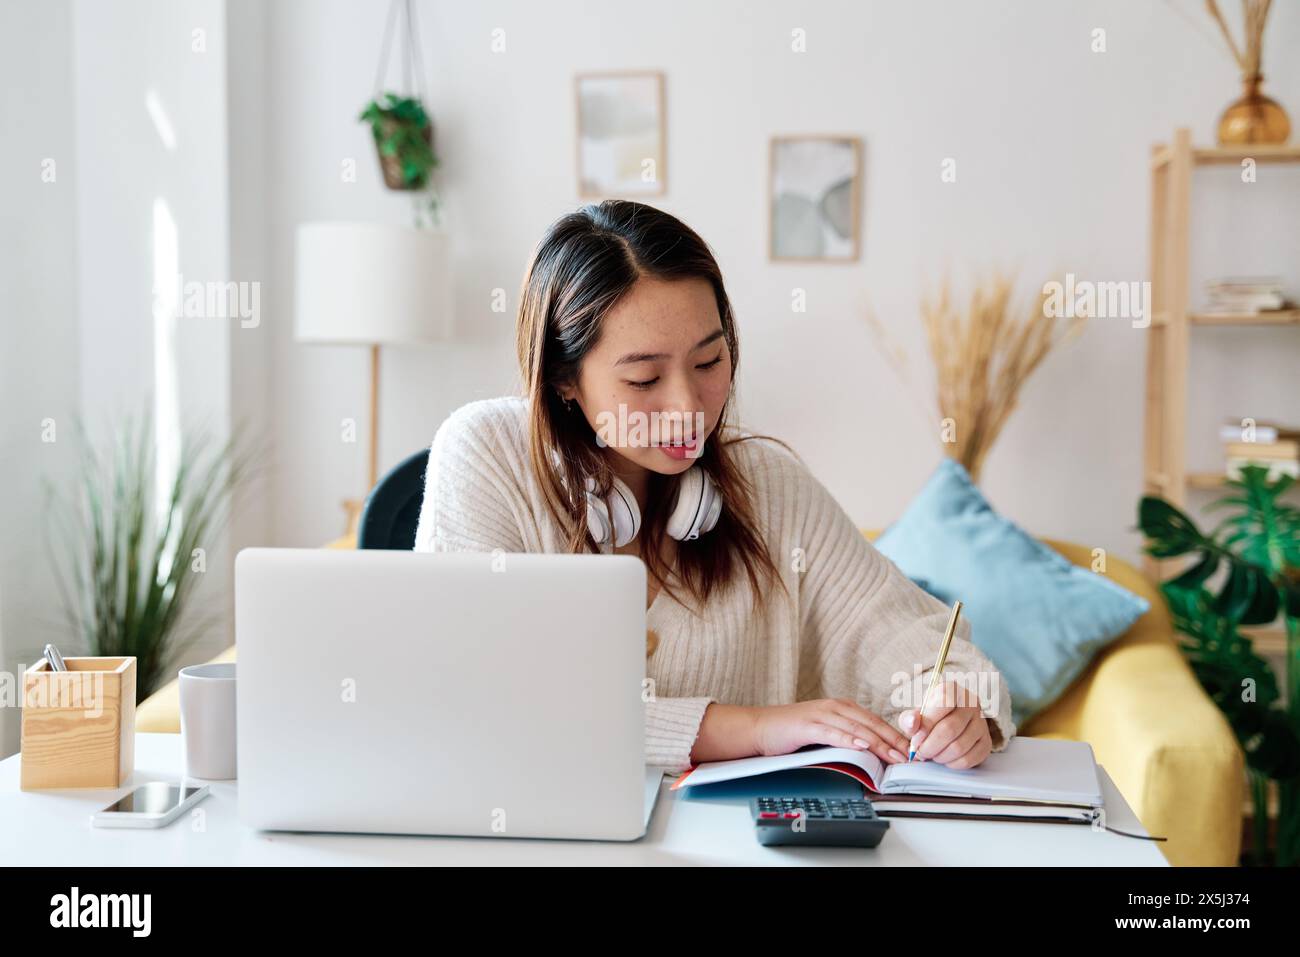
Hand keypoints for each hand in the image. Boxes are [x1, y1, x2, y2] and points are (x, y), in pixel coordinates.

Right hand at [749, 699, 911, 764]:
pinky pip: (833, 732)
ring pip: (857, 728)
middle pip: (871, 723)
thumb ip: (846, 738)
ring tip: (895, 755)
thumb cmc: (791, 732)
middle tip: (911, 755)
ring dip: (878, 743)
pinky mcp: (808, 725)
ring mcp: (822, 714)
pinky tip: (862, 745)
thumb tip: (871, 753)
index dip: (895, 736)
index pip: (875, 721)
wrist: (760, 727)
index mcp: (841, 708)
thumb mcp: (824, 732)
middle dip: (893, 740)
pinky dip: (849, 739)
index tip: (911, 751)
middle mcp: (835, 707)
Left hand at [899, 679, 991, 768]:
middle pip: (949, 729)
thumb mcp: (915, 714)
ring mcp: (982, 723)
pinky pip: (968, 759)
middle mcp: (971, 703)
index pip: (943, 704)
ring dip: (939, 756)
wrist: (947, 724)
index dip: (926, 725)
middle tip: (920, 752)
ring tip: (931, 754)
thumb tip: (912, 723)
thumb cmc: (929, 718)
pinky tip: (944, 758)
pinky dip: (951, 764)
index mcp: (952, 689)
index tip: (915, 739)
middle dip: (930, 746)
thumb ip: (909, 719)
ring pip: (958, 747)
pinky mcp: (986, 743)